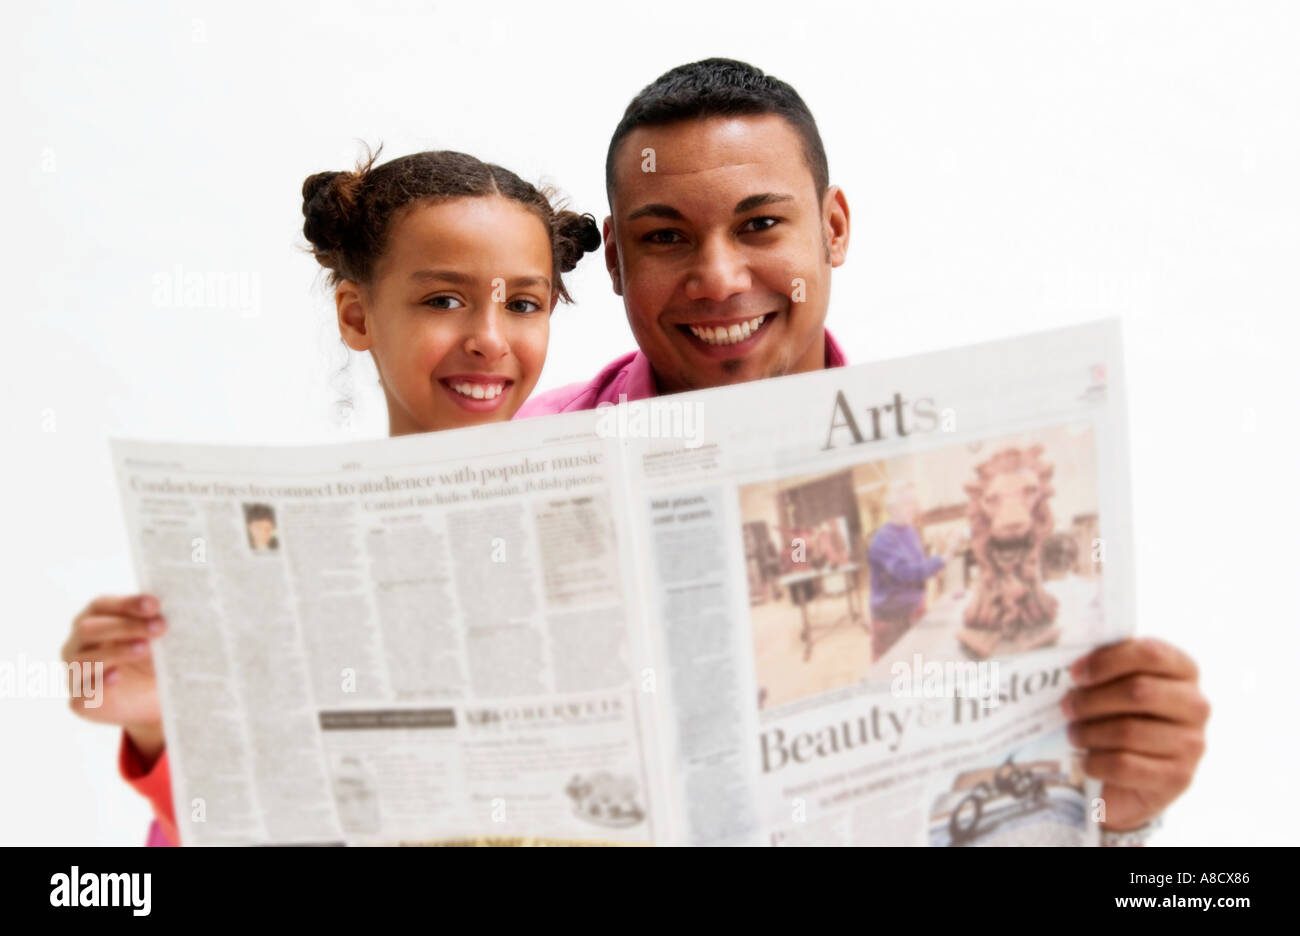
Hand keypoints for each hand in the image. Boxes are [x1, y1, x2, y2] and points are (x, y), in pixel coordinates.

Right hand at [62, 594, 166, 762]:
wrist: (152, 702)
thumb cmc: (152, 661)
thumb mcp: (158, 641)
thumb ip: (158, 625)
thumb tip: (179, 610)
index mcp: (96, 621)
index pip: (102, 605)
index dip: (127, 603)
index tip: (155, 604)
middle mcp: (79, 644)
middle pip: (90, 628)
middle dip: (126, 626)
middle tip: (159, 627)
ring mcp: (75, 672)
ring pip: (84, 658)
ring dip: (117, 651)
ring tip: (145, 648)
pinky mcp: (80, 701)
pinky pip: (84, 690)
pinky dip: (100, 681)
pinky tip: (117, 676)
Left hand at [1064, 637, 1208, 830]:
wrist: (1136, 774)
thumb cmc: (1121, 714)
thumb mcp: (1117, 684)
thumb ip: (1104, 668)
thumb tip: (1073, 666)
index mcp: (1182, 669)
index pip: (1150, 653)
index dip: (1107, 661)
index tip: (1075, 674)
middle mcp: (1196, 705)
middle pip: (1138, 691)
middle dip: (1092, 699)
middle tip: (1066, 706)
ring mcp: (1192, 743)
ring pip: (1127, 731)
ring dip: (1088, 733)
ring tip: (1073, 734)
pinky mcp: (1178, 778)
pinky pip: (1124, 765)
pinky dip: (1096, 762)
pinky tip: (1087, 760)